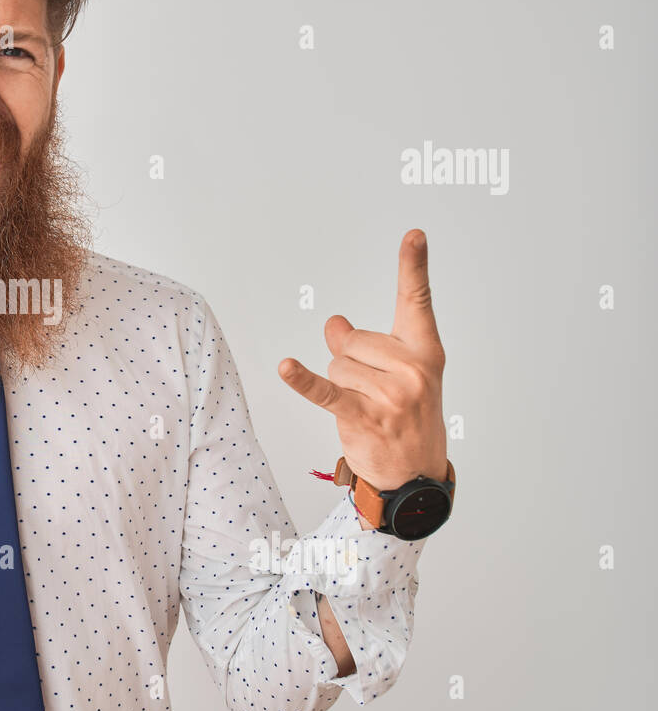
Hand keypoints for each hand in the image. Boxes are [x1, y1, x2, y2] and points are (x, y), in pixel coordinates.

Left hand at [278, 228, 447, 492]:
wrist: (416, 476)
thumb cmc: (406, 419)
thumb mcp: (396, 375)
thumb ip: (365, 343)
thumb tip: (333, 322)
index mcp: (424, 351)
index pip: (416, 301)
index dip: (413, 266)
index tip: (413, 235)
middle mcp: (412, 368)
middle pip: (351, 341)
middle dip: (351, 364)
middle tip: (375, 394)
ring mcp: (390, 393)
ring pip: (337, 364)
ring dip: (342, 387)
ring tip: (368, 409)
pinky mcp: (363, 415)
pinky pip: (325, 391)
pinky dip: (302, 381)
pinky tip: (285, 368)